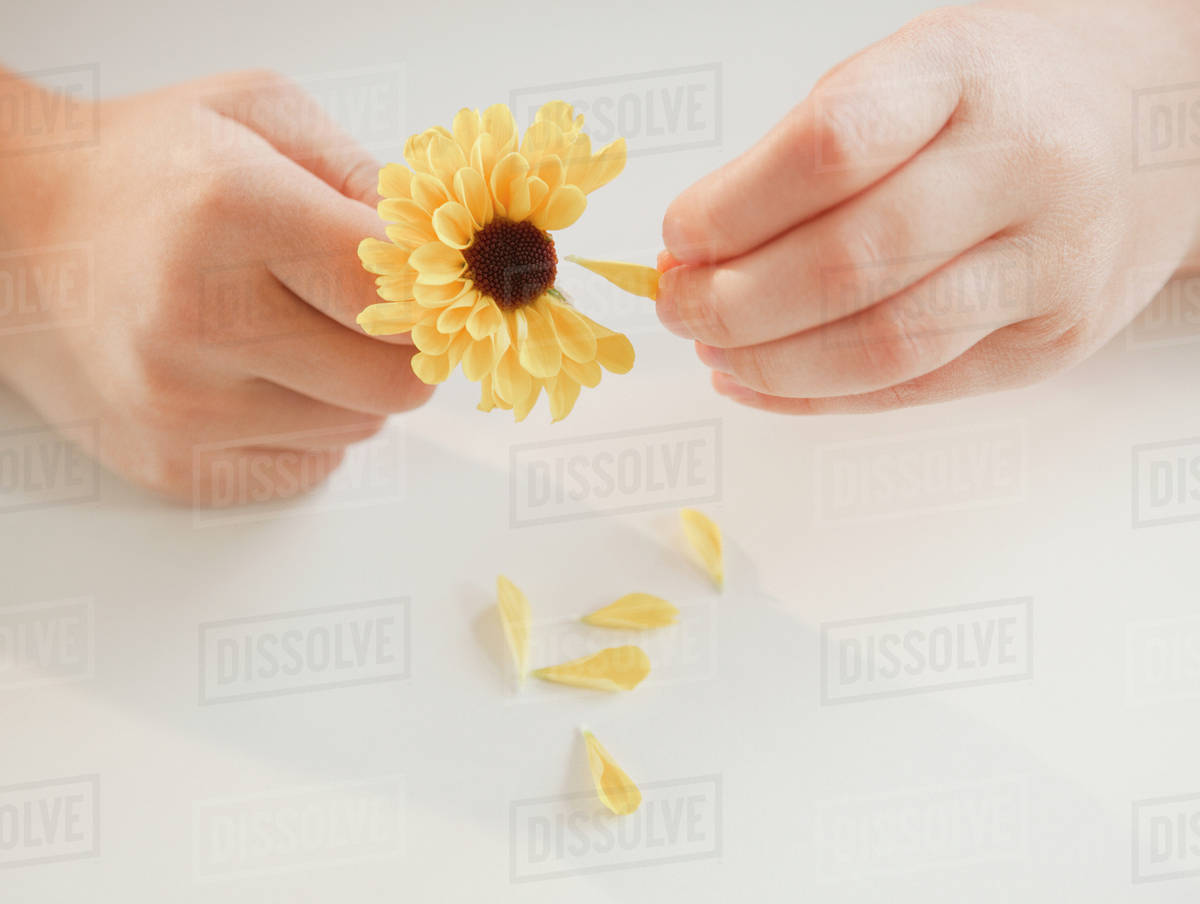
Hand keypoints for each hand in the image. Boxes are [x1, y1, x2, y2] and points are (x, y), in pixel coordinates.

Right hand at [0, 69, 431, 503]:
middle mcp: (199, 321)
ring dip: (355, 383)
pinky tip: (264, 374)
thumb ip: (365, 176)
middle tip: (379, 310)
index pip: (390, 291)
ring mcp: (181, 407)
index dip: (434, 291)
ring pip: (360, 427)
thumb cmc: (151, 168)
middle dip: (408, 346)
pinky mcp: (174, 464)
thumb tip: (446, 254)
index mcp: (229, 212)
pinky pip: (311, 464)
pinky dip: (311, 422)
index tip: (438, 282)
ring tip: (297, 329)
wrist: (16, 233)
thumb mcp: (260, 114)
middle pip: (393, 380)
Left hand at [656, 2, 1199, 412]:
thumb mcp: (916, 72)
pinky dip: (817, 398)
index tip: (678, 238)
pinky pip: (914, 390)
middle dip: (733, 303)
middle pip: (848, 264)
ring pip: (881, 347)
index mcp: (973, 74)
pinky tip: (760, 383)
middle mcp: (1027, 169)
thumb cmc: (1011, 91)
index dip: (731, 210)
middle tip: (677, 306)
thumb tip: (696, 253)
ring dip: (769, 363)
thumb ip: (810, 153)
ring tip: (713, 350)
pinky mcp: (1054, 343)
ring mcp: (1052, 267)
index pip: (830, 151)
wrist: (1163, 120)